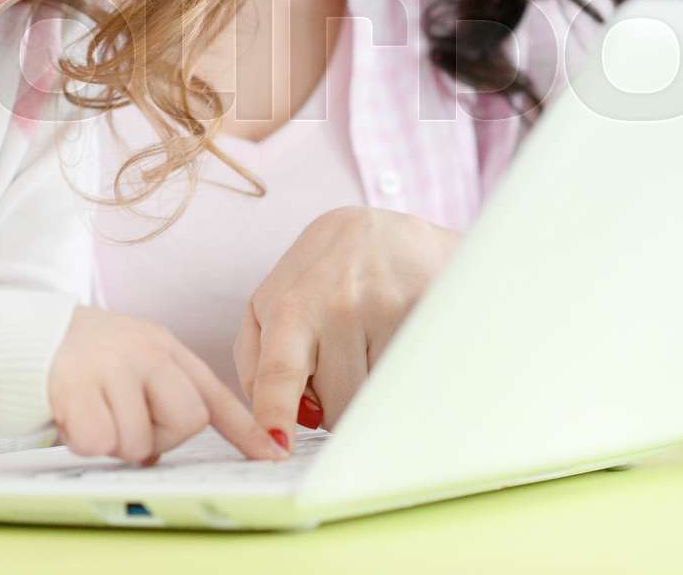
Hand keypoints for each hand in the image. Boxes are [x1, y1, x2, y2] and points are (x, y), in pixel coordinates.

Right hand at [48, 307, 287, 464]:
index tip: (273, 453)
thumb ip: (154, 399)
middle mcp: (144, 351)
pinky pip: (98, 441)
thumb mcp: (125, 367)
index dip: (246, 429)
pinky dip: (82, 441)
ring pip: (140, 440)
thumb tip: (162, 450)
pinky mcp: (76, 384)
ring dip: (113, 442)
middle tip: (123, 425)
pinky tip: (68, 416)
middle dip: (159, 437)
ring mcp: (112, 365)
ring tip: (88, 413)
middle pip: (188, 419)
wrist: (13, 337)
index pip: (214, 393)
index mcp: (162, 347)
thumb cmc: (73, 362)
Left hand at [234, 207, 459, 449]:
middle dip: (332, 403)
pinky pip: (407, 380)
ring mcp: (383, 306)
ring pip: (371, 400)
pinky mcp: (425, 310)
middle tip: (340, 360)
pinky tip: (396, 342)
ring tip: (368, 346)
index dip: (276, 415)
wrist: (391, 234)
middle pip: (332, 407)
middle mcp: (335, 303)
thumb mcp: (276, 298)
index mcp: (288, 304)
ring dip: (367, 391)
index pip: (276, 373)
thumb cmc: (326, 274)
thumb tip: (274, 419)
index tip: (276, 448)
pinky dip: (400, 376)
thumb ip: (257, 354)